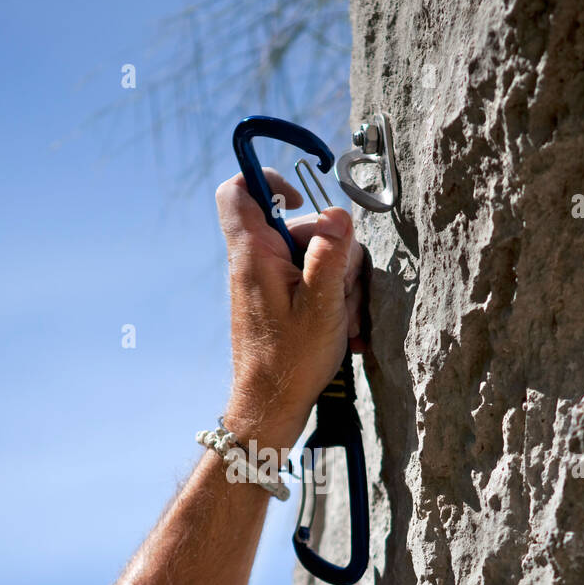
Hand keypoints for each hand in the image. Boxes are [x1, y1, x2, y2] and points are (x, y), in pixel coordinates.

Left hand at [215, 168, 365, 449]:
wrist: (272, 405)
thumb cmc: (290, 361)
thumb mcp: (320, 306)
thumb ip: (329, 255)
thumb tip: (339, 214)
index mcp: (254, 254)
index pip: (239, 190)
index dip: (268, 178)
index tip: (300, 197)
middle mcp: (256, 262)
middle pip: (299, 225)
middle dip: (332, 248)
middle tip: (340, 289)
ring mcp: (270, 282)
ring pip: (314, 255)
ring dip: (339, 281)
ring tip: (343, 318)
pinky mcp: (282, 300)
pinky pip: (314, 281)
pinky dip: (333, 299)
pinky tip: (343, 327)